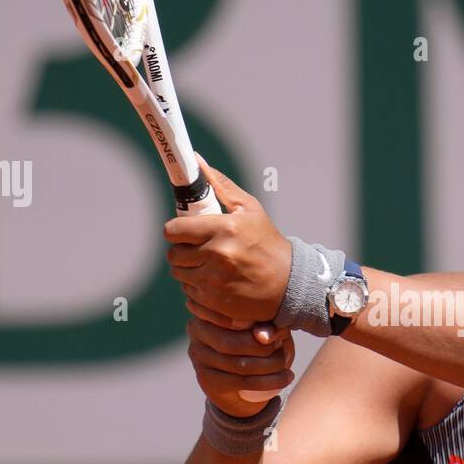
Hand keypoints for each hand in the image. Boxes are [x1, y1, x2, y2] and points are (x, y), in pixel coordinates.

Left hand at [164, 154, 291, 326]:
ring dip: (189, 270)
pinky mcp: (215, 302)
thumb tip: (196, 160)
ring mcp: (215, 281)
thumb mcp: (250, 209)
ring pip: (179, 274)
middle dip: (182, 251)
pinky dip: (198, 288)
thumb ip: (220, 186)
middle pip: (173, 254)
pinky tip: (216, 282)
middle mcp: (218, 255)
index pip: (174, 230)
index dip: (175, 230)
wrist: (290, 284)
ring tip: (209, 266)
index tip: (182, 231)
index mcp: (225, 229)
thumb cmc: (268, 242)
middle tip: (198, 250)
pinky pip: (189, 293)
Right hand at [186, 315, 295, 418]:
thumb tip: (264, 336)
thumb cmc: (257, 345)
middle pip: (234, 343)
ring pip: (239, 365)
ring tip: (287, 367)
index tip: (281, 333)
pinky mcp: (206, 380)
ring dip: (271, 367)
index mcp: (210, 310)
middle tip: (283, 351)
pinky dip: (269, 382)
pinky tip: (286, 378)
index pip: (234, 316)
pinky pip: (242, 382)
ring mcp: (198, 357)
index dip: (259, 324)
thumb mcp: (267, 330)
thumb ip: (268, 326)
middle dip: (265, 349)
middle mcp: (197, 331)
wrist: (245, 386)